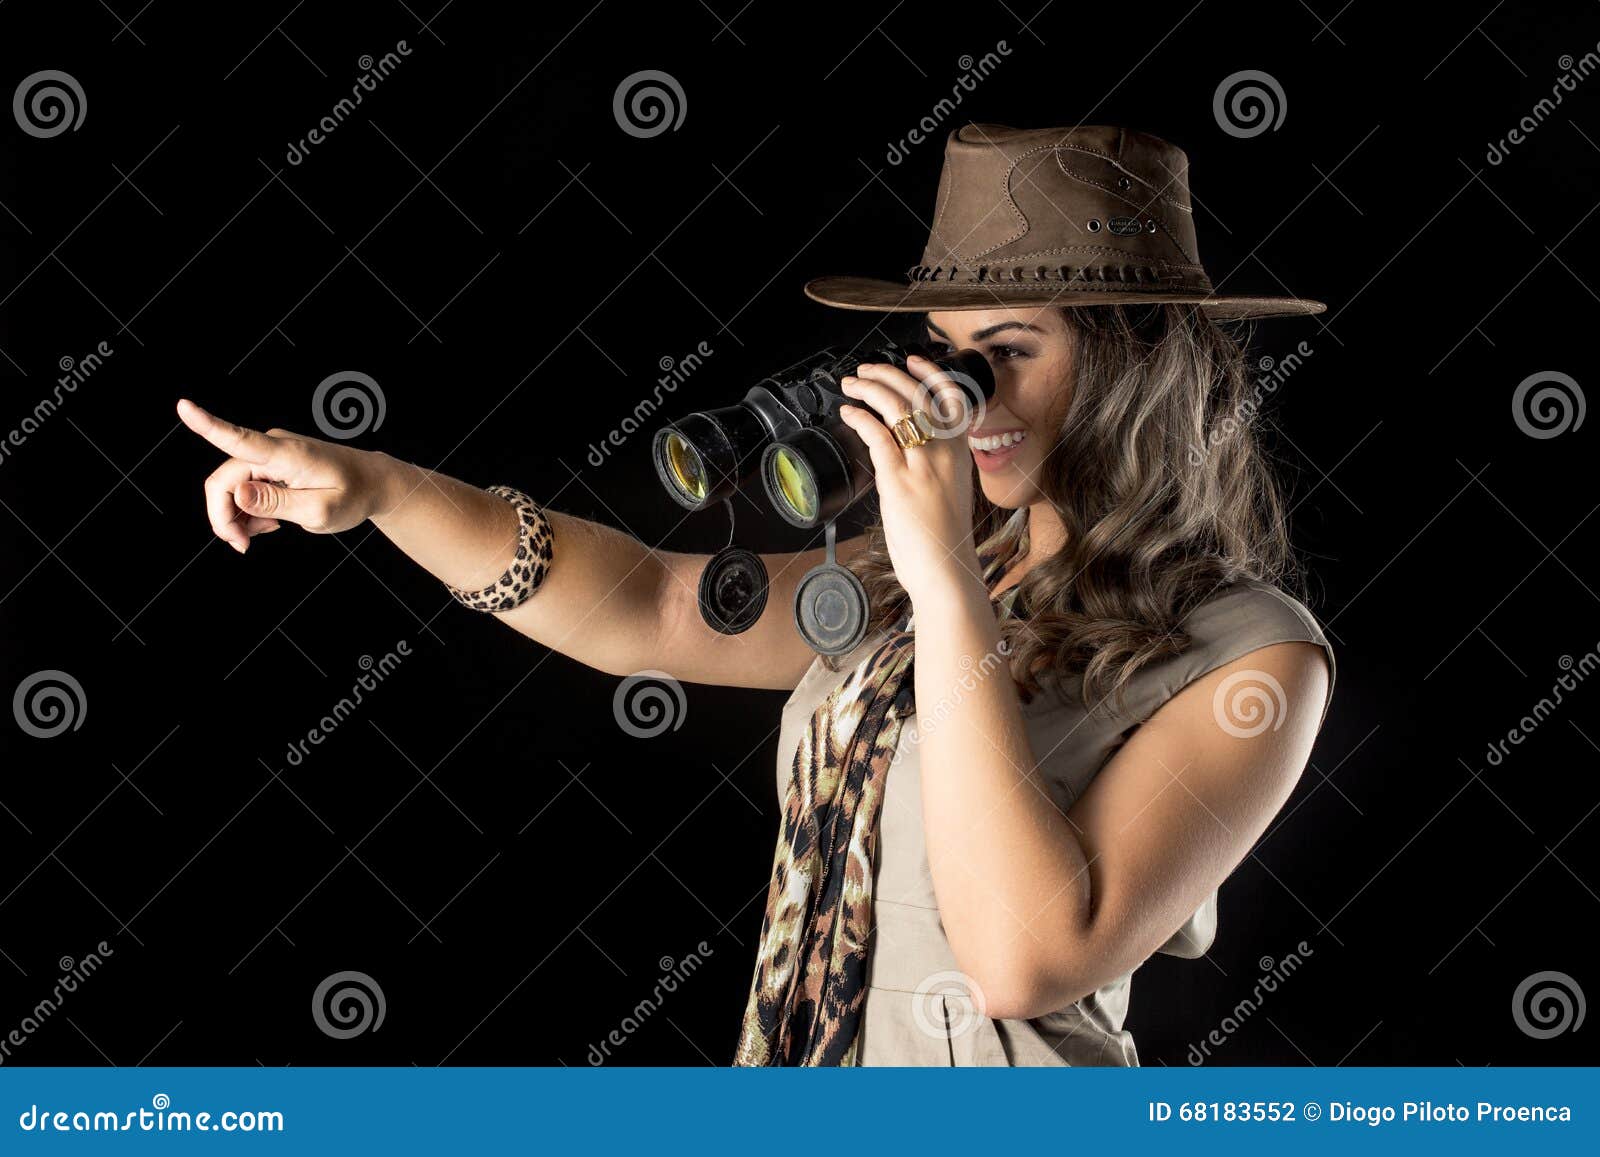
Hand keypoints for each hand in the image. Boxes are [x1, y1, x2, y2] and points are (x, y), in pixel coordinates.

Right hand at [177, 398, 399, 552]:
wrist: (372, 483)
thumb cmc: (353, 495)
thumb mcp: (320, 511)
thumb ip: (277, 504)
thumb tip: (237, 494)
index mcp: (286, 455)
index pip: (240, 439)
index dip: (207, 425)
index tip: (183, 405)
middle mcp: (272, 448)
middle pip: (223, 481)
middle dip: (223, 516)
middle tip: (242, 547)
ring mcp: (269, 455)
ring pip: (229, 488)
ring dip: (236, 516)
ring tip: (265, 532)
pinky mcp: (269, 465)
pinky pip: (242, 489)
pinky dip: (248, 511)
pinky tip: (269, 522)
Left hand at [838, 355, 984, 607]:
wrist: (945, 571)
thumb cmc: (945, 541)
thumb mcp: (950, 494)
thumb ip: (934, 470)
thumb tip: (906, 458)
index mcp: (960, 454)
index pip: (952, 398)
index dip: (931, 373)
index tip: (913, 359)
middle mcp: (945, 452)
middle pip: (917, 394)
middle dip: (888, 374)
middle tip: (866, 370)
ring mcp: (922, 464)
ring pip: (896, 406)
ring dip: (869, 388)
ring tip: (852, 384)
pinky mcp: (898, 480)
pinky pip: (877, 434)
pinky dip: (859, 418)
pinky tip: (848, 413)